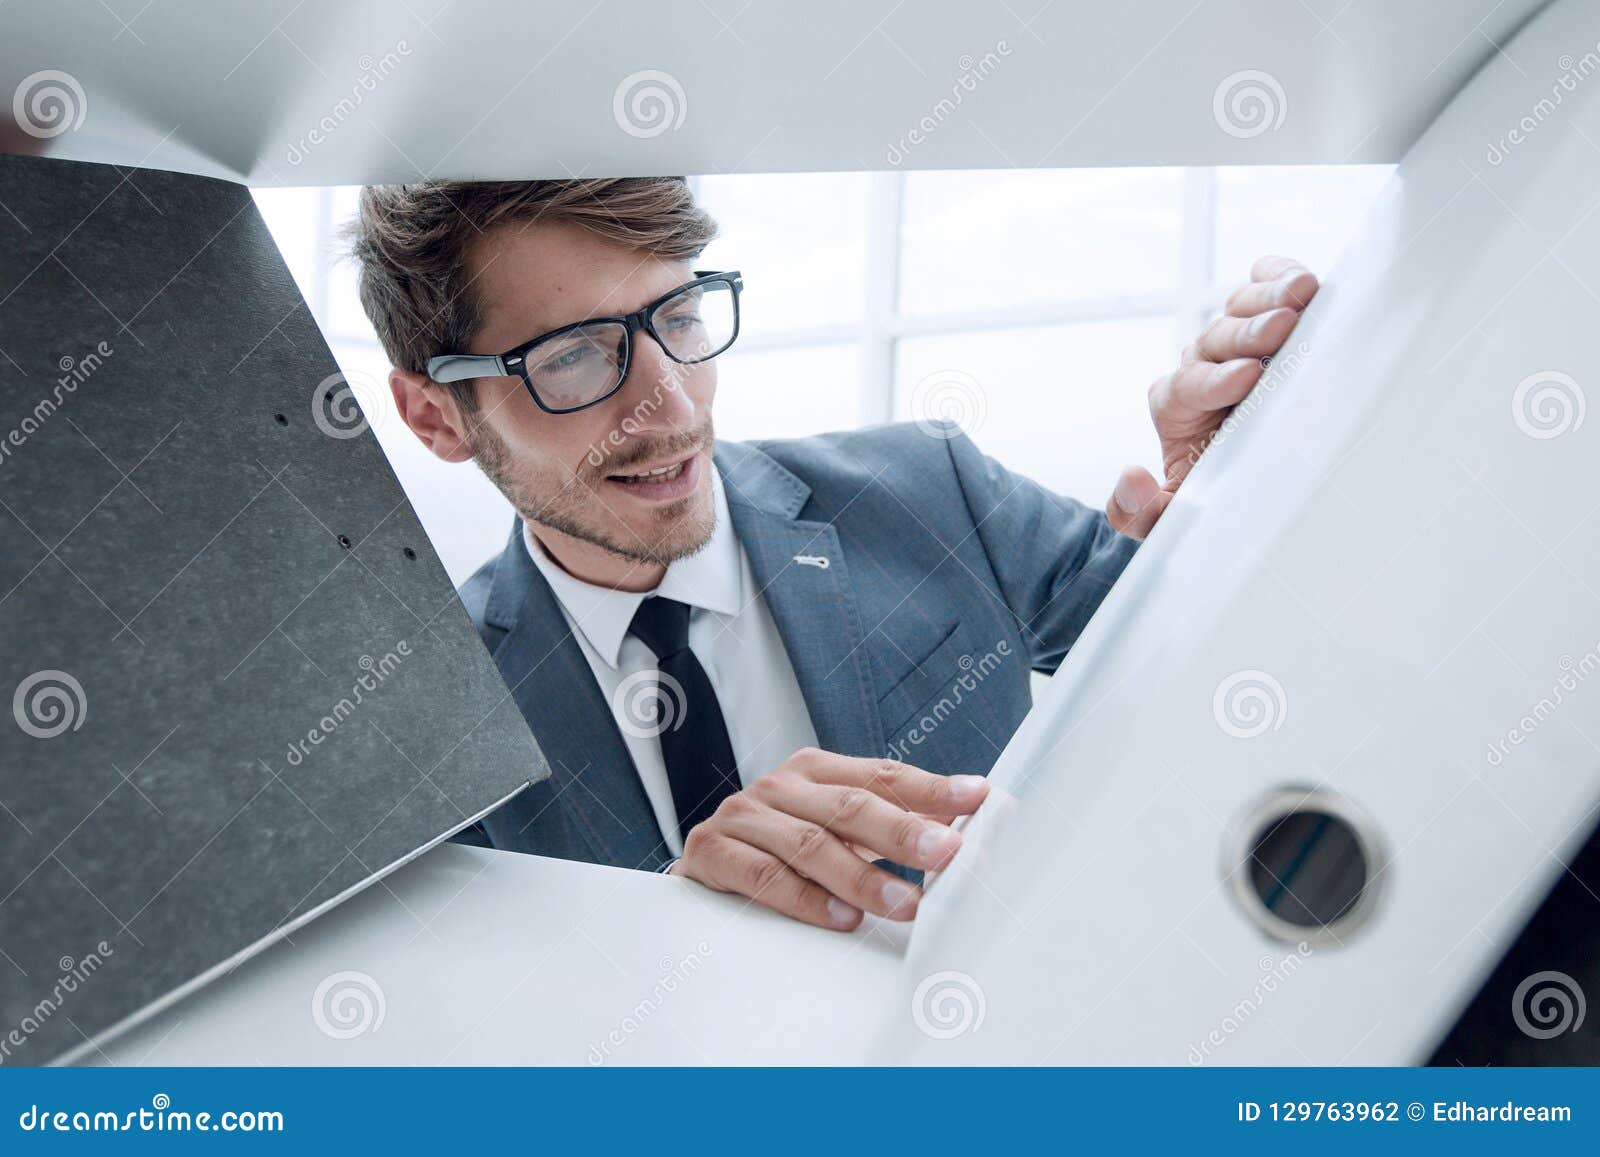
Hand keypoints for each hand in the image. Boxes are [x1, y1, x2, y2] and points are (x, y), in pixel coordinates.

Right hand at [668, 747, 988, 929]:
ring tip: (906, 903)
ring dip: (863, 877)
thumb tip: (963, 829)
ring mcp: (742, 817)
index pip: (881, 775)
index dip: (930, 787)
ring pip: (811, 844)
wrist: (699, 876)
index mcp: (814, 771)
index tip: (978, 798)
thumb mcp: (835, 833)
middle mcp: (779, 786)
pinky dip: (804, 899)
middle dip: (906, 831)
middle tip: (949, 854)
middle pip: (851, 806)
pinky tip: (841, 918)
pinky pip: (763, 876)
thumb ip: (889, 825)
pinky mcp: (710, 854)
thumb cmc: (779, 855)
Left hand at [1106, 255, 1318, 537]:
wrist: (1259, 473)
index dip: (1214, 381)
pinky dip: (1279, 274)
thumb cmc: (1219, 489)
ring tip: (1301, 294)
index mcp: (1177, 404)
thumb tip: (1131, 477)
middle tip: (1280, 329)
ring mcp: (1236, 336)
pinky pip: (1265, 281)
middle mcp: (1204, 363)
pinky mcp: (1267, 313)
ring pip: (1242, 306)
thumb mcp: (1177, 513)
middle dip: (1248, 333)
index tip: (1247, 378)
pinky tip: (1300, 279)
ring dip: (1270, 298)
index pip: (1185, 387)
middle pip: (1216, 339)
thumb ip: (1141, 512)